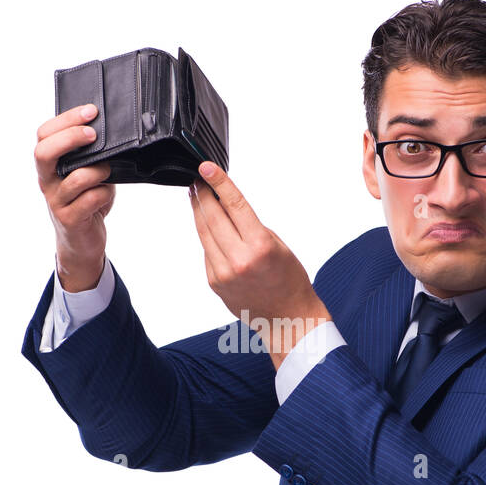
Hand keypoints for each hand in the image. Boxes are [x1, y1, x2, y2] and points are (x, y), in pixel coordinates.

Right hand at [35, 103, 112, 291]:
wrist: (82, 242)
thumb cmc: (86, 202)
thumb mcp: (86, 174)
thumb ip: (90, 156)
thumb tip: (109, 132)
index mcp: (49, 165)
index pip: (44, 135)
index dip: (66, 119)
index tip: (91, 111)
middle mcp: (47, 181)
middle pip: (44, 152)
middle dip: (71, 138)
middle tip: (94, 134)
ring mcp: (56, 201)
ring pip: (76, 178)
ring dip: (98, 171)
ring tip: (108, 171)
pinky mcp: (70, 219)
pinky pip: (90, 199)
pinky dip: (105, 194)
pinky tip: (107, 194)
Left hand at [188, 162, 331, 369]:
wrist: (286, 316)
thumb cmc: (288, 280)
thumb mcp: (277, 244)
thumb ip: (250, 225)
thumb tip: (226, 204)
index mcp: (259, 246)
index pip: (234, 206)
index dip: (219, 183)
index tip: (206, 168)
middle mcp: (238, 259)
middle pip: (212, 217)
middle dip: (203, 194)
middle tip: (199, 180)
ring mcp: (223, 272)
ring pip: (204, 233)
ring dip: (199, 211)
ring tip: (197, 195)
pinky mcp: (214, 281)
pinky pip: (206, 251)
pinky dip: (206, 235)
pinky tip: (209, 226)